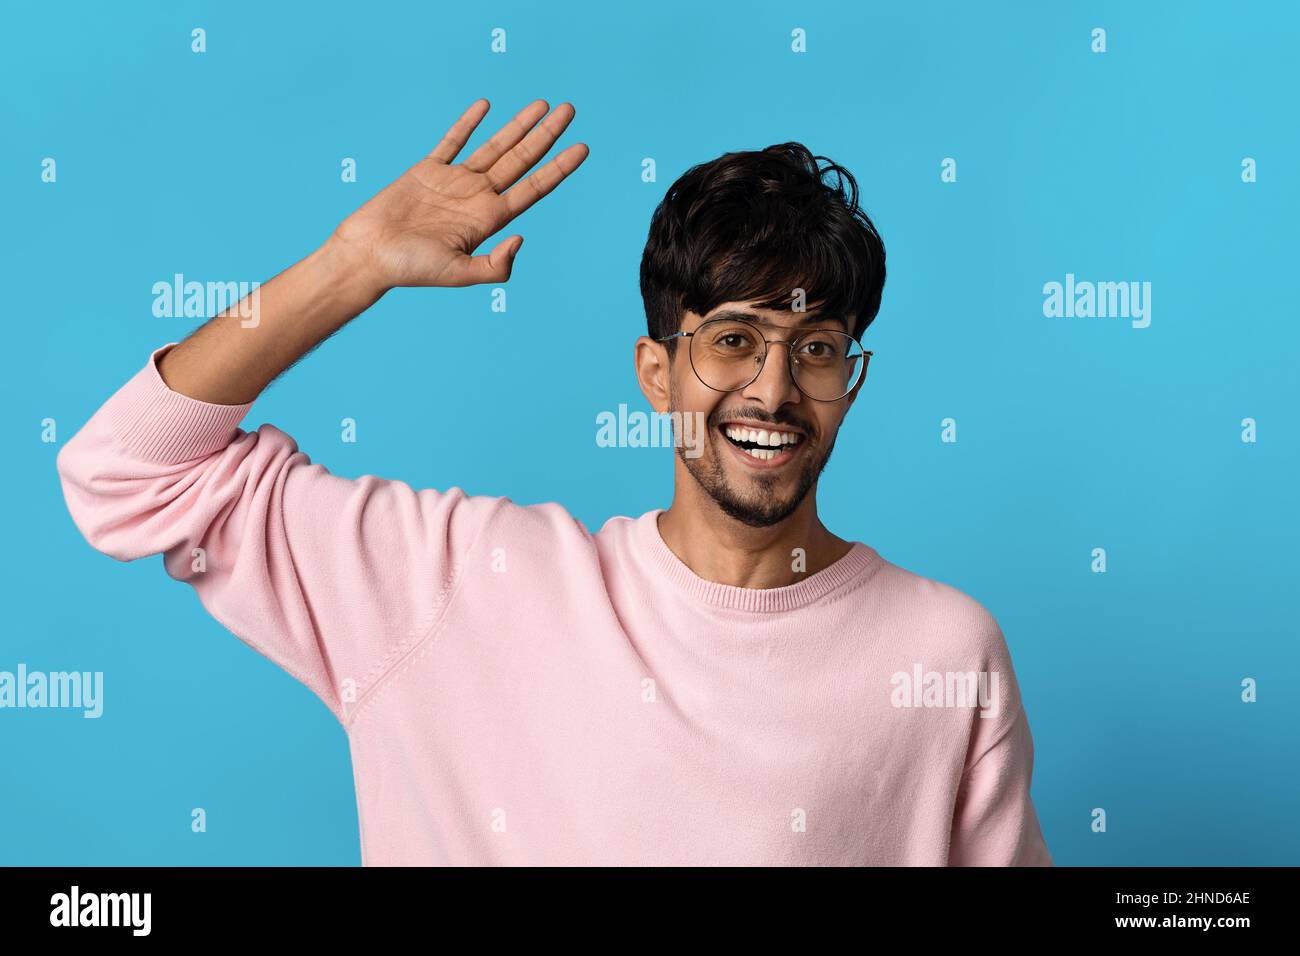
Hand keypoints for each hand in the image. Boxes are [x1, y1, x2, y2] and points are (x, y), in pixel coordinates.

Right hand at [329, 99, 587, 292]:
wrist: (367, 255)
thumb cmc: (409, 269)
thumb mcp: (459, 273)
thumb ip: (494, 265)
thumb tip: (520, 240)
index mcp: (489, 219)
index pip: (534, 188)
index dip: (559, 167)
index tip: (583, 147)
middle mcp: (477, 198)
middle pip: (522, 159)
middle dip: (547, 135)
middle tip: (570, 110)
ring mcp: (454, 182)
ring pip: (495, 146)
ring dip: (518, 125)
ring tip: (543, 105)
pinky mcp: (427, 170)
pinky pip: (453, 141)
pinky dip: (468, 122)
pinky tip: (486, 106)